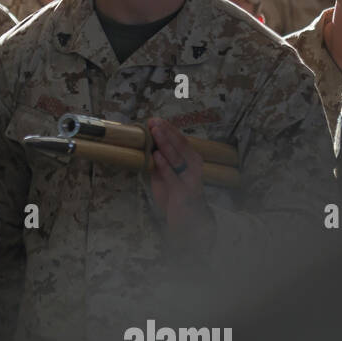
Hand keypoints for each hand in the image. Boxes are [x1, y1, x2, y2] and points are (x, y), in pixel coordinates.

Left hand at [148, 117, 214, 240]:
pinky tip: (156, 155)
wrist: (189, 220)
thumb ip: (159, 161)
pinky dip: (164, 165)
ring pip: (177, 158)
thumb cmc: (177, 195)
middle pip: (180, 145)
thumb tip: (147, 144)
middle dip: (166, 132)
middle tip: (154, 122)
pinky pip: (172, 176)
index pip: (180, 140)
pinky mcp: (183, 192)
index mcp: (191, 159)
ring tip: (155, 132)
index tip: (154, 120)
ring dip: (165, 143)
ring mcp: (190, 179)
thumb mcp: (166, 175)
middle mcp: (194, 167)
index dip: (168, 129)